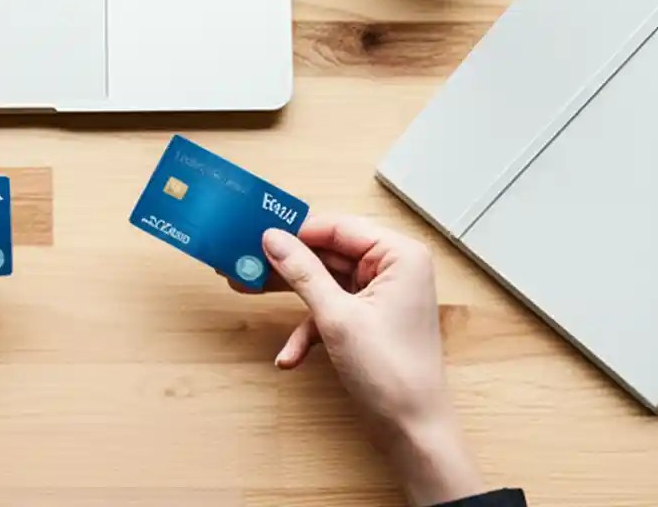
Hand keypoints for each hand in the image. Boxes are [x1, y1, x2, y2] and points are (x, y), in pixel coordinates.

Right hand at [229, 216, 484, 505]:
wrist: (414, 430)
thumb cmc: (391, 372)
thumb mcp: (336, 317)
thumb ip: (302, 273)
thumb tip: (272, 238)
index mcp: (399, 255)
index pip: (337, 227)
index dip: (295, 231)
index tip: (254, 234)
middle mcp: (394, 268)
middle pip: (328, 253)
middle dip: (286, 264)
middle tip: (244, 260)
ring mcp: (381, 295)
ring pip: (324, 281)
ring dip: (291, 297)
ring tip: (246, 289)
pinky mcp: (370, 319)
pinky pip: (331, 309)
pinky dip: (308, 329)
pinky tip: (290, 356)